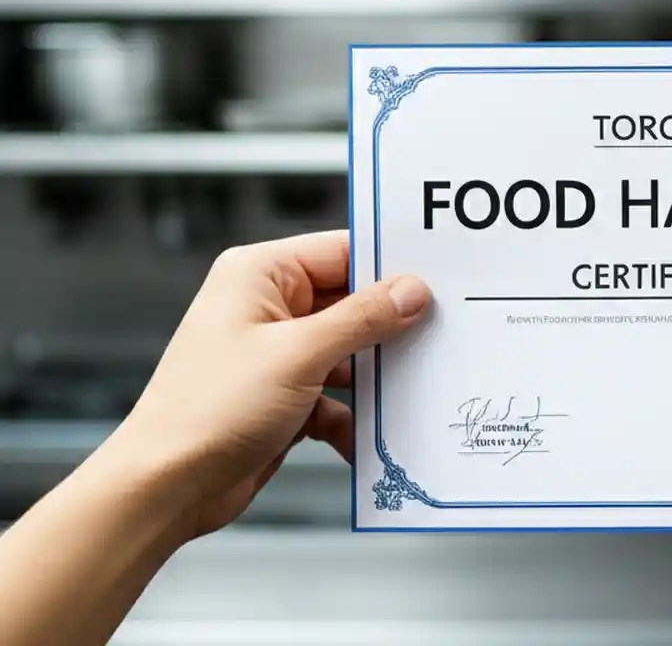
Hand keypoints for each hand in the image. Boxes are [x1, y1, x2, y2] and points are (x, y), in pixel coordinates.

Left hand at [114, 231, 429, 538]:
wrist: (166, 486)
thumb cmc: (207, 411)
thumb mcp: (298, 355)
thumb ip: (362, 319)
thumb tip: (410, 291)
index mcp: (259, 275)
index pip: (341, 252)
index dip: (389, 268)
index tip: (437, 285)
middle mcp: (267, 308)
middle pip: (351, 303)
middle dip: (389, 327)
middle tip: (437, 337)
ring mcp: (276, 354)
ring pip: (349, 352)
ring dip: (375, 376)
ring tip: (409, 389)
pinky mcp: (284, 397)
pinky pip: (337, 396)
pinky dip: (354, 416)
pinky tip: (370, 435)